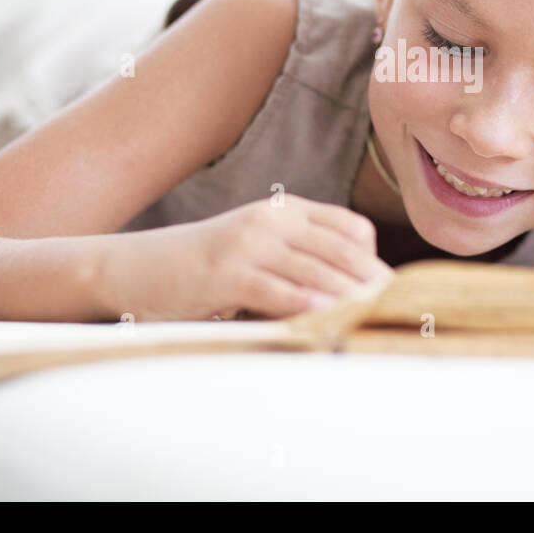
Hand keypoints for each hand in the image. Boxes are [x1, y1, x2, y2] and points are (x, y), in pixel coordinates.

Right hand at [100, 194, 394, 321]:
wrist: (134, 267)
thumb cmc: (201, 268)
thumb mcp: (255, 250)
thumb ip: (297, 260)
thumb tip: (350, 294)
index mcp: (284, 210)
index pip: (350, 228)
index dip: (374, 260)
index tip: (390, 291)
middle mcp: (272, 220)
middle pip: (342, 251)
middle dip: (373, 283)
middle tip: (399, 312)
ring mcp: (249, 244)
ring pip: (317, 272)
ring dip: (350, 300)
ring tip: (375, 321)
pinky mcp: (227, 273)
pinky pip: (278, 290)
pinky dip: (306, 308)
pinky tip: (327, 322)